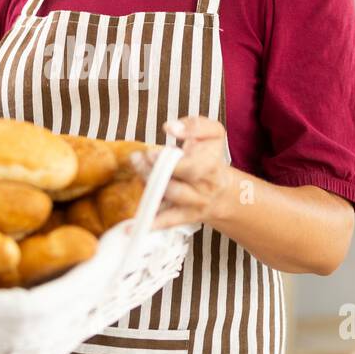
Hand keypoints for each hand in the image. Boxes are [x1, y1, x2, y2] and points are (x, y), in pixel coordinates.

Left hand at [130, 116, 232, 230]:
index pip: (192, 169)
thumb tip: (171, 127)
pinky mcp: (183, 217)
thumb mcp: (213, 134)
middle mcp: (203, 190)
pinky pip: (167, 221)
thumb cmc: (211, 156)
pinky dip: (151, 224)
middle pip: (175, 187)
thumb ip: (195, 125)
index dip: (169, 162)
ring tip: (137, 167)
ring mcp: (193, 205)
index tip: (151, 152)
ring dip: (148, 185)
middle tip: (137, 158)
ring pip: (169, 200)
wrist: (222, 191)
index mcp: (212, 168)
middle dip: (153, 173)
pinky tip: (131, 228)